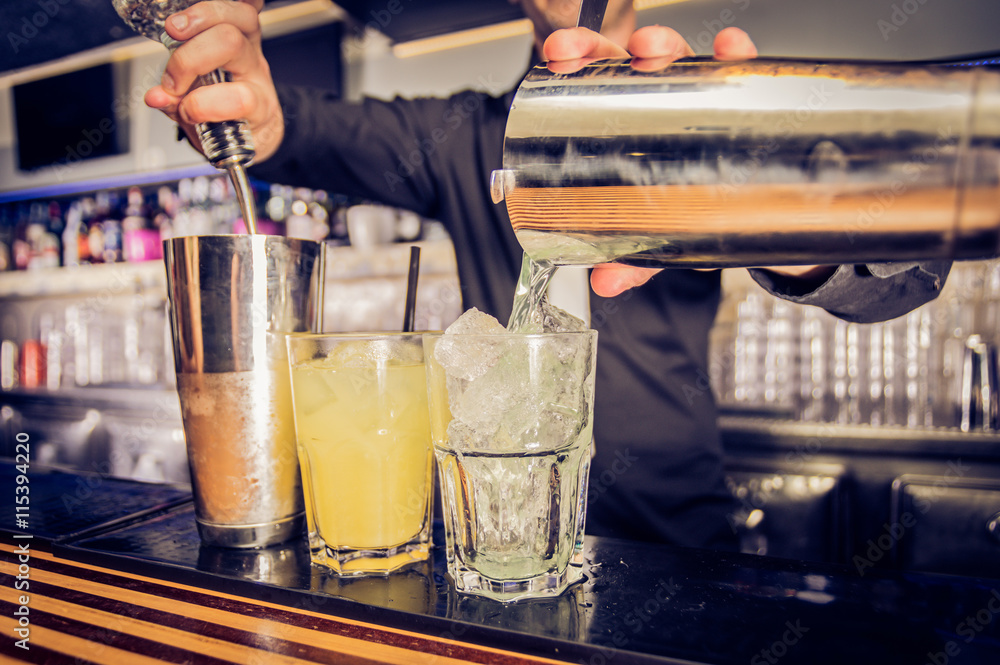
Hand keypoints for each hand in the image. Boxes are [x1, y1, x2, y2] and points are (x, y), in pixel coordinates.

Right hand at [143, 0, 284, 162]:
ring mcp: (253, 45)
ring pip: (240, 16)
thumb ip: (180, 112)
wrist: (257, 121)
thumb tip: (156, 97)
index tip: (184, 110)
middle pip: (231, 43)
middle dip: (191, 56)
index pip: (242, 98)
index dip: (206, 104)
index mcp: (258, 104)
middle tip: (172, 77)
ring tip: (173, 30)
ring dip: (201, 17)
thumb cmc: (233, 125)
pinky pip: (237, 5)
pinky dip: (213, 6)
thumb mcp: (208, 131)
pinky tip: (190, 10)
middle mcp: (257, 69)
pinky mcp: (244, 28)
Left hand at [541, 26, 757, 296]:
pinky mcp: (745, 102)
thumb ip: (632, 259)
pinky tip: (731, 48)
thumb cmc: (694, 213)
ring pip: (678, 58)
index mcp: (628, 122)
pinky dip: (738, 54)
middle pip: (624, 63)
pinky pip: (743, 70)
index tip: (558, 56)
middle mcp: (660, 102)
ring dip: (662, 45)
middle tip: (581, 52)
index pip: (595, 83)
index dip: (575, 63)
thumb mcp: (658, 238)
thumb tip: (604, 281)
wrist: (751, 219)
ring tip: (650, 49)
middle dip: (599, 49)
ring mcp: (700, 98)